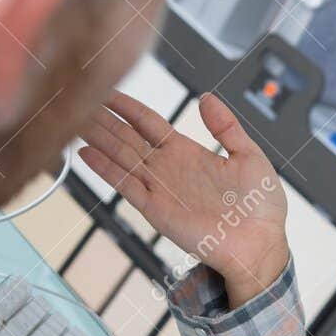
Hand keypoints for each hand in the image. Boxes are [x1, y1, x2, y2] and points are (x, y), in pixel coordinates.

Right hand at [79, 92, 289, 305]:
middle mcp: (168, 169)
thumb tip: (207, 98)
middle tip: (78, 99)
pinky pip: (126, 185)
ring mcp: (160, 189)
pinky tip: (86, 153)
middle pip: (127, 137)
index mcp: (188, 153)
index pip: (148, 123)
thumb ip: (227, 126)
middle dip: (103, 119)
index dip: (128, 107)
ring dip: (97, 139)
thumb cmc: (261, 207)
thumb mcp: (249, 155)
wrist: (261, 244)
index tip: (108, 91)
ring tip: (74, 120)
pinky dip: (105, 170)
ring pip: (121, 157)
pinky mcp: (157, 210)